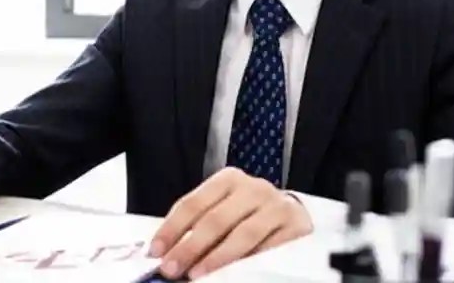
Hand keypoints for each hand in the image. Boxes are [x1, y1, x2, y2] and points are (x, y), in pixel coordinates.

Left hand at [149, 168, 312, 279]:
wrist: (293, 214)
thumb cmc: (249, 214)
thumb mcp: (223, 209)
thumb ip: (198, 225)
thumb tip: (167, 251)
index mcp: (228, 180)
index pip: (193, 203)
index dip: (172, 228)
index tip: (156, 251)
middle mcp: (253, 188)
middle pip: (215, 219)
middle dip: (190, 247)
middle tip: (172, 268)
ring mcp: (277, 207)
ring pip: (243, 235)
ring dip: (216, 258)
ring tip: (197, 274)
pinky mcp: (297, 227)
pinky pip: (269, 249)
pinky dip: (249, 263)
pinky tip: (235, 274)